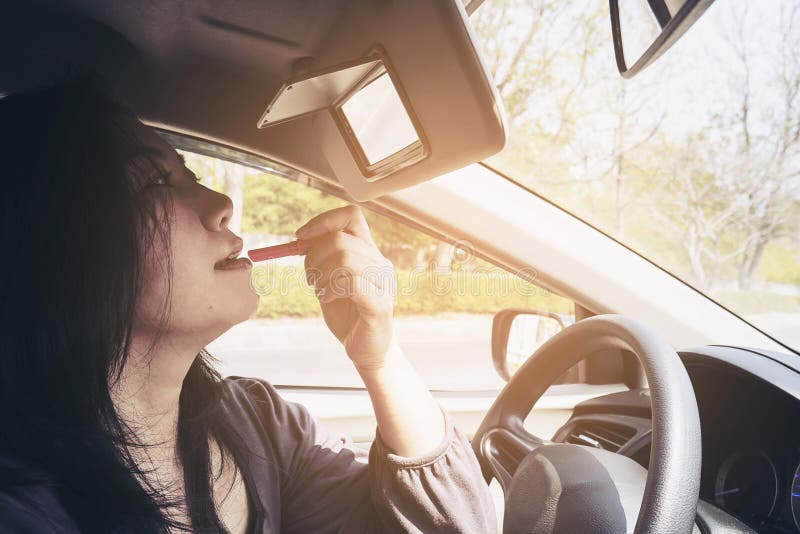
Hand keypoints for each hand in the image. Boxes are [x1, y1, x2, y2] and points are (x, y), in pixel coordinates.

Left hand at [296, 206, 397, 371]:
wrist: (367, 349)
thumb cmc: (348, 313)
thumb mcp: (329, 279)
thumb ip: (321, 257)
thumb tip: (299, 238)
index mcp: (369, 251)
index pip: (351, 216)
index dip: (323, 221)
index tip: (300, 238)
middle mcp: (380, 262)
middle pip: (340, 239)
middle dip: (313, 256)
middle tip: (309, 277)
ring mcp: (383, 283)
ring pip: (346, 259)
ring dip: (321, 275)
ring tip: (319, 291)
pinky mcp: (380, 304)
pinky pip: (351, 283)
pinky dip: (330, 289)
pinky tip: (327, 298)